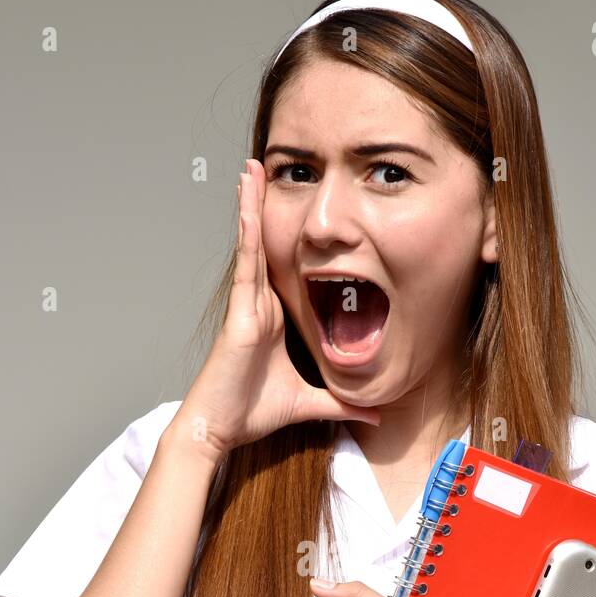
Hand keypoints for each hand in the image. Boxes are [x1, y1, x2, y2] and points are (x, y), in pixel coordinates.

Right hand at [168, 158, 381, 461]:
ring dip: (252, 204)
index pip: (287, 269)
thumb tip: (375, 415)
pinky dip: (248, 228)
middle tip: (268, 168)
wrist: (220, 429)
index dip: (293, 239)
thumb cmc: (252, 414)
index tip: (303, 212)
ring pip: (253, 244)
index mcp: (274, 318)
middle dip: (266, 207)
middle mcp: (259, 304)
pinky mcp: (240, 309)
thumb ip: (342, 404)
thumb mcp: (311, 405)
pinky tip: (247, 199)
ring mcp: (247, 304)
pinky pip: (247, 261)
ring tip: (253, 167)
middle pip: (267, 245)